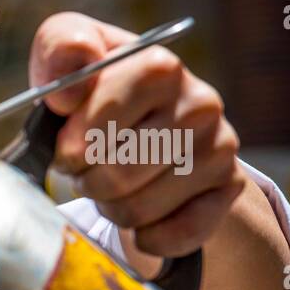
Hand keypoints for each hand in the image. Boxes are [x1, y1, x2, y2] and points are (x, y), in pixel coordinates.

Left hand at [29, 12, 244, 265]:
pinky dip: (148, 238)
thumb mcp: (67, 52)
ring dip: (110, 208)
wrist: (150, 120)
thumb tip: (65, 93)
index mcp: (158, 67)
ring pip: (137, 210)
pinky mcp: (230, 186)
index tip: (67, 151)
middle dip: (87, 182)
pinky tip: (141, 222)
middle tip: (87, 172)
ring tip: (111, 186)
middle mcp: (199, 103)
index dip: (71, 151)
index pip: (98, 130)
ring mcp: (219, 146)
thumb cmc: (95, 88)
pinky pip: (178, 234)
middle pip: (115, 175)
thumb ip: (59, 51)